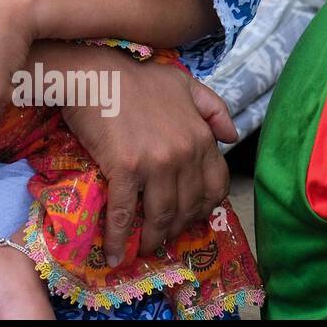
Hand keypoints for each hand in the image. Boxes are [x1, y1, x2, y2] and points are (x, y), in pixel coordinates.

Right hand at [58, 49, 235, 266]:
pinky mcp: (124, 168)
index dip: (203, 208)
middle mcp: (184, 154)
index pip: (215, 187)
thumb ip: (214, 108)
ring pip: (161, 214)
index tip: (189, 216)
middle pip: (187, 206)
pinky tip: (116, 252)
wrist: (94, 73)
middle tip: (164, 235)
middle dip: (177, 227)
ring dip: (153, 237)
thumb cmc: (136, 78)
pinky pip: (124, 211)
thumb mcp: (184, 83)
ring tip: (145, 247)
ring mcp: (155, 163)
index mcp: (201, 138)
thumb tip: (232, 136)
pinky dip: (120, 236)